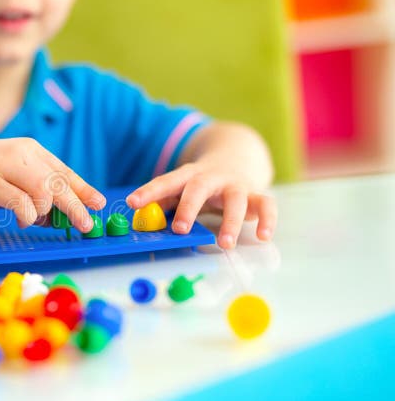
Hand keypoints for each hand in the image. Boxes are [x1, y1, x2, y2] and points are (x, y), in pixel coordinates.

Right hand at [0, 137, 104, 231]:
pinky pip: (22, 205)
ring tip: (33, 220)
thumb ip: (33, 190)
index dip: (83, 190)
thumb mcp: (9, 174)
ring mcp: (6, 167)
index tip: (98, 205)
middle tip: (87, 225)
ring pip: (44, 193)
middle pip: (58, 183)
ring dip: (44, 213)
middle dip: (76, 207)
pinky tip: (20, 220)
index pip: (63, 171)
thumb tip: (57, 216)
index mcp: (30, 149)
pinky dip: (27, 217)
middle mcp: (21, 154)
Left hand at [126, 162, 276, 248]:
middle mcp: (212, 177)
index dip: (149, 191)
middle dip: (189, 207)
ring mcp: (236, 185)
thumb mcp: (181, 188)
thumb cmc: (201, 183)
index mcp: (188, 175)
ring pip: (236, 199)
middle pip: (199, 187)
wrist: (235, 157)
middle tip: (179, 229)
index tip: (132, 202)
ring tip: (224, 243)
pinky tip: (263, 236)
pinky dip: (267, 220)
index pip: (166, 181)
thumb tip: (141, 219)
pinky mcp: (257, 194)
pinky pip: (266, 205)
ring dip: (230, 221)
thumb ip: (164, 201)